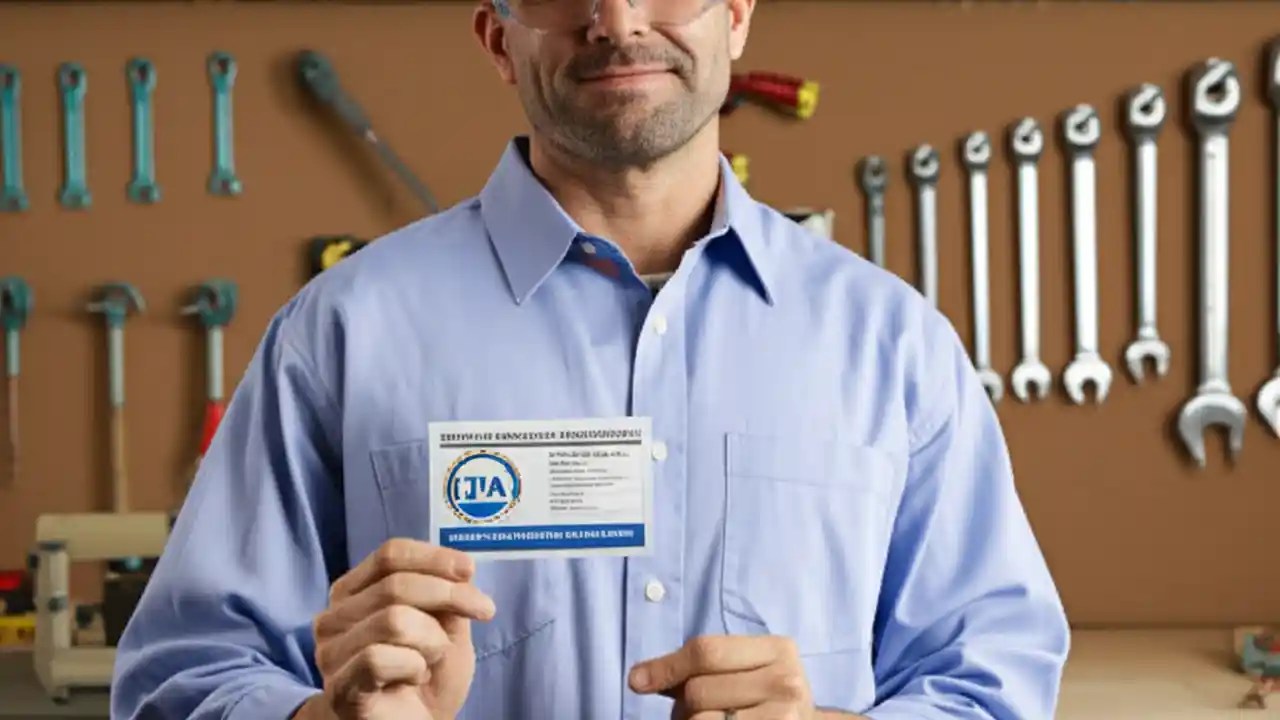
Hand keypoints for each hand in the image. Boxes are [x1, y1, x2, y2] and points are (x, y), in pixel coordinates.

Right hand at [302, 538, 496, 719]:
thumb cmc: (425, 675)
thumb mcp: (445, 625)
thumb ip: (445, 595)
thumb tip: (460, 570)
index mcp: (353, 593)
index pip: (390, 555)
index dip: (434, 558)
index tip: (470, 570)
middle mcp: (332, 618)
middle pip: (395, 584)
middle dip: (450, 595)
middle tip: (484, 611)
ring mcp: (330, 654)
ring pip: (393, 620)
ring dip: (432, 640)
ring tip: (432, 660)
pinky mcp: (339, 688)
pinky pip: (379, 659)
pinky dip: (413, 666)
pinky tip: (415, 678)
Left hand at [628, 635, 814, 719]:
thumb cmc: (765, 701)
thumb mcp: (742, 674)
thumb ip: (698, 669)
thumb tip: (639, 677)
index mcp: (778, 649)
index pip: (706, 651)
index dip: (666, 666)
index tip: (637, 681)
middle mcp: (786, 680)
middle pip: (699, 689)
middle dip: (682, 705)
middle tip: (694, 712)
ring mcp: (785, 715)